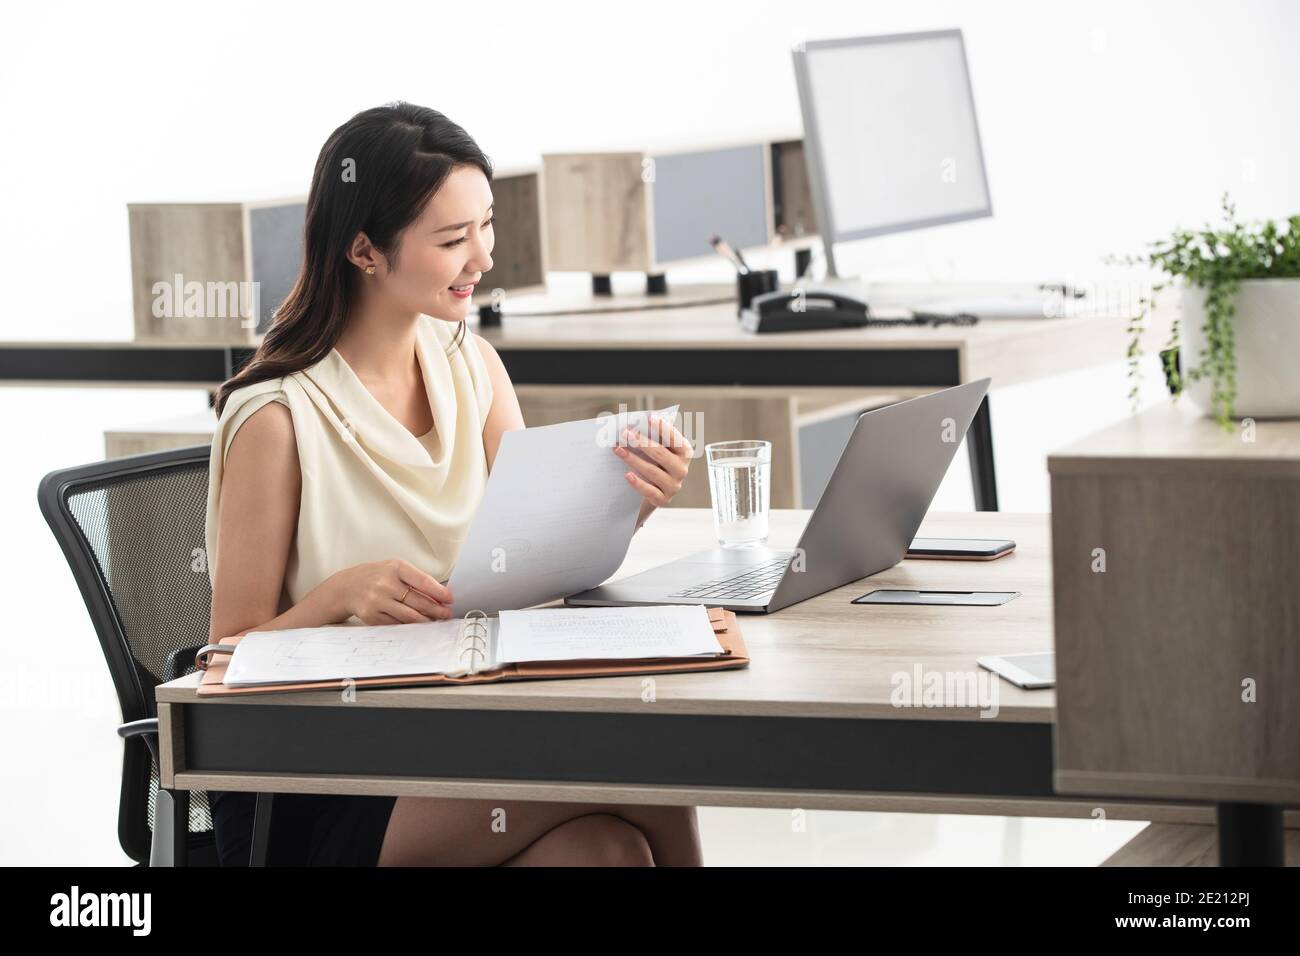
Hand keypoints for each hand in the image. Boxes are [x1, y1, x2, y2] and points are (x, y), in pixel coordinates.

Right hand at [328, 559, 453, 624]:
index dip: (439, 593)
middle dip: (436, 610)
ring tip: (435, 621)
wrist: (347, 587)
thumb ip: (416, 580)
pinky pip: (396, 624)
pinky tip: (418, 625)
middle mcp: (385, 584)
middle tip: (446, 614)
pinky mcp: (372, 616)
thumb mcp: (396, 569)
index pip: (423, 582)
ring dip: (426, 621)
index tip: (450, 599)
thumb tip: (440, 595)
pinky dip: (409, 626)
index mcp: (395, 568)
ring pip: (409, 616)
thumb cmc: (377, 576)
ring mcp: (377, 601)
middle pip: (418, 602)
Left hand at [613, 413, 692, 507]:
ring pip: (652, 472)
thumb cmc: (655, 462)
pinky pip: (649, 491)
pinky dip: (638, 483)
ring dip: (633, 459)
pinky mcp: (663, 499)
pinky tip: (627, 475)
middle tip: (625, 433)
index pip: (675, 439)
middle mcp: (682, 469)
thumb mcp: (658, 449)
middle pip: (661, 454)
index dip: (663, 428)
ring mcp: (674, 486)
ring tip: (618, 450)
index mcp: (684, 452)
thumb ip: (651, 437)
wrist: (655, 490)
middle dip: (641, 442)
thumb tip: (632, 426)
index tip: (649, 418)